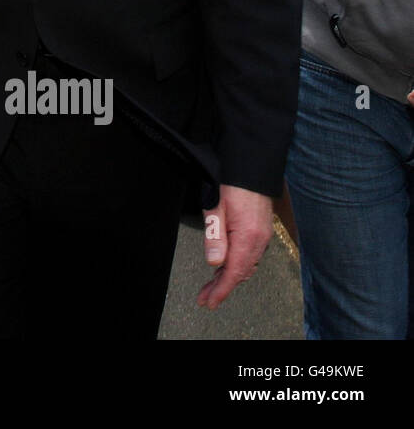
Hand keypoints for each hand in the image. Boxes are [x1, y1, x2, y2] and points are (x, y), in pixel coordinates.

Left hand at [197, 183, 273, 308]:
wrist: (252, 166)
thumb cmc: (231, 183)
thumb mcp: (215, 207)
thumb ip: (215, 235)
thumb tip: (215, 263)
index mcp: (248, 236)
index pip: (234, 271)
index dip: (221, 289)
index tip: (209, 302)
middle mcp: (260, 240)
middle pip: (241, 272)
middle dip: (222, 287)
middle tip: (205, 299)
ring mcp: (263, 236)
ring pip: (246, 265)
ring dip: (229, 277)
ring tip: (211, 286)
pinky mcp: (262, 230)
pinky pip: (250, 255)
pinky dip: (237, 265)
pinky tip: (226, 266)